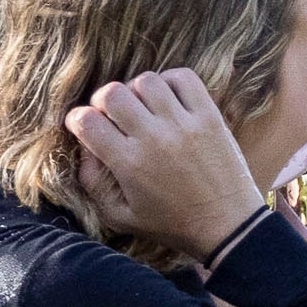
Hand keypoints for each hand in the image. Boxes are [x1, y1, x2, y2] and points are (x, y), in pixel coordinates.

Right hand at [62, 69, 265, 260]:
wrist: (229, 227)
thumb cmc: (174, 225)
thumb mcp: (123, 217)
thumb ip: (93, 185)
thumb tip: (83, 149)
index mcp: (129, 163)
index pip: (86, 121)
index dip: (77, 119)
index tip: (84, 126)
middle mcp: (154, 138)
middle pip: (112, 93)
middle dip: (103, 101)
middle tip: (113, 116)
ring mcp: (184, 124)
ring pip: (146, 81)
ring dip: (137, 90)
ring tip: (143, 108)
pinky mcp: (210, 117)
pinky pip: (185, 78)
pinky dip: (171, 81)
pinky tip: (169, 100)